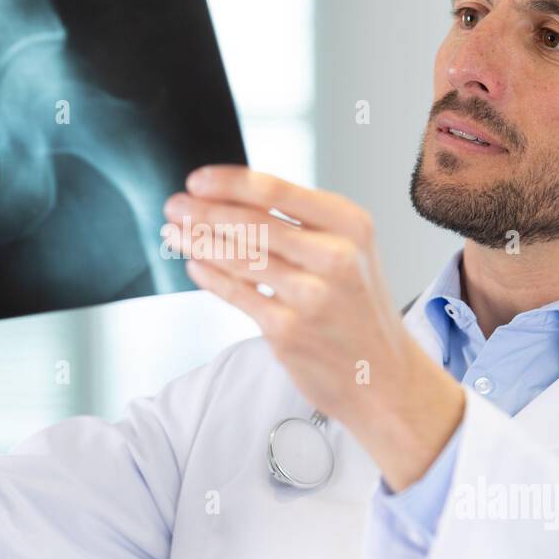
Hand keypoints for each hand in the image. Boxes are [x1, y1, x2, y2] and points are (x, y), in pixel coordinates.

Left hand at [162, 165, 463, 489]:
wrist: (384, 378)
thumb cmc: (359, 310)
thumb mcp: (350, 252)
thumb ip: (302, 224)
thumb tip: (235, 198)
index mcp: (350, 224)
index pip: (276, 190)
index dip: (227, 183)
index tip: (198, 180)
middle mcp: (335, 256)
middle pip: (251, 222)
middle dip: (202, 212)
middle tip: (174, 205)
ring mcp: (311, 295)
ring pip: (239, 258)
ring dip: (198, 241)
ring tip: (175, 232)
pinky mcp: (289, 330)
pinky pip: (237, 294)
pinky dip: (210, 276)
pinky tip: (195, 264)